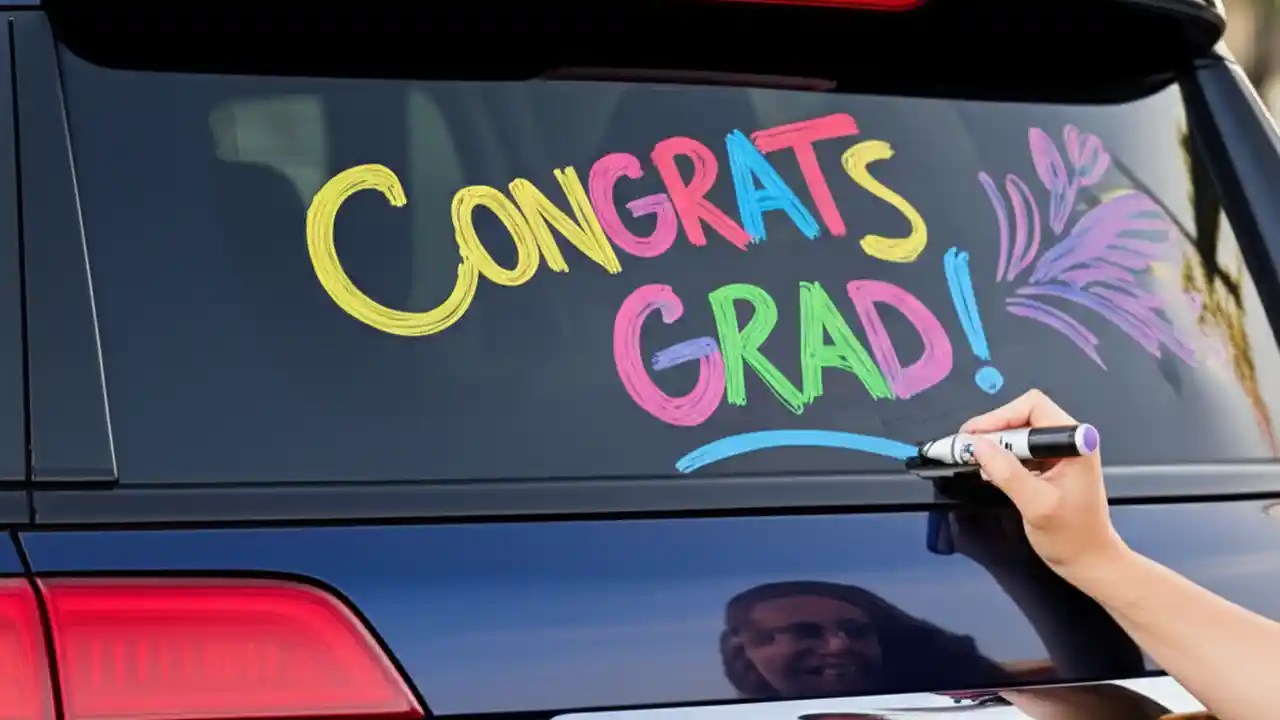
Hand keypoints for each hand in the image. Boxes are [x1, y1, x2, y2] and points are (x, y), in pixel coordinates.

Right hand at [960, 389, 1130, 582]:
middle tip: (967, 449)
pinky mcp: (1051, 464)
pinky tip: (988, 470)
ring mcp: (1060, 451)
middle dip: (993, 431)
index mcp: (1076, 442)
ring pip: (1018, 432)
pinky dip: (1001, 457)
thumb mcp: (1036, 504)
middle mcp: (1069, 439)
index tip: (973, 437)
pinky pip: (1020, 449)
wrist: (1089, 561)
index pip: (1033, 407)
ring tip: (973, 460)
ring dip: (994, 444)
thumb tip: (976, 444)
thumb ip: (1006, 472)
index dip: (999, 417)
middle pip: (1022, 416)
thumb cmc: (1071, 536)